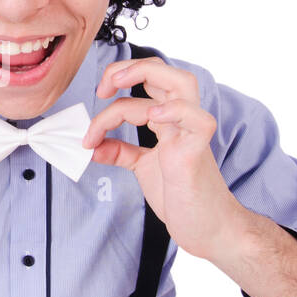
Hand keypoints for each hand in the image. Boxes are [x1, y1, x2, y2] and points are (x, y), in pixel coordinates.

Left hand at [81, 56, 249, 263]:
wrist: (207, 228)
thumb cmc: (181, 195)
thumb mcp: (144, 168)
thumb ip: (121, 153)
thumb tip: (93, 147)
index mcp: (168, 120)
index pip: (143, 84)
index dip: (112, 94)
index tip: (90, 125)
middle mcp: (180, 120)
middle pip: (163, 71)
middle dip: (128, 68)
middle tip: (103, 87)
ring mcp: (191, 133)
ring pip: (182, 83)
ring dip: (147, 74)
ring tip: (117, 86)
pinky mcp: (197, 152)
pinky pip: (198, 120)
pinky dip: (176, 110)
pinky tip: (153, 115)